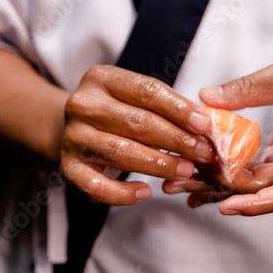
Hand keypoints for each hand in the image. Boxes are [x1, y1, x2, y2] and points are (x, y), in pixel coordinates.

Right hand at [60, 65, 215, 204]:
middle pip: (137, 123)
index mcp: (101, 78)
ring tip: (186, 170)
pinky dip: (123, 193)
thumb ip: (164, 107)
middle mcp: (82, 105)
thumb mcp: (134, 98)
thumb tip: (203, 126)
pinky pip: (98, 187)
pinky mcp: (67, 168)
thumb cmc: (115, 114)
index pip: (147, 91)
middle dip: (176, 140)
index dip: (179, 109)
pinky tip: (146, 192)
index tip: (204, 125)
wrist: (72, 131)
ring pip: (122, 153)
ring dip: (159, 164)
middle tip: (203, 153)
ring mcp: (73, 137)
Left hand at [164, 48, 272, 215]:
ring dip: (221, 184)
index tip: (226, 206)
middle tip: (182, 185)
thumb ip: (245, 89)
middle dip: (223, 191)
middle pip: (265, 192)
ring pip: (257, 185)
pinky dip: (231, 171)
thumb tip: (205, 99)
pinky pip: (256, 172)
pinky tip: (201, 173)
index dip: (257, 204)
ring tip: (181, 183)